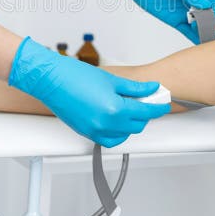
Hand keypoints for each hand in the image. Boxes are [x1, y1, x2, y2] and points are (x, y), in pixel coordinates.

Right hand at [8, 37, 170, 147]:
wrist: (51, 80)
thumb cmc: (75, 76)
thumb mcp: (112, 79)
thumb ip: (135, 88)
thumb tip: (151, 89)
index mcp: (115, 109)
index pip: (145, 112)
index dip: (158, 107)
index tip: (163, 103)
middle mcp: (106, 124)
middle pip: (137, 125)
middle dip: (145, 114)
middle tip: (147, 101)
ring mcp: (95, 131)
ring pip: (124, 134)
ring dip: (131, 124)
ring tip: (130, 108)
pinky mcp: (86, 132)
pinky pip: (109, 139)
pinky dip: (117, 132)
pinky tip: (116, 119)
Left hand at [106, 0, 214, 42]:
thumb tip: (207, 6)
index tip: (206, 15)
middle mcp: (195, 2)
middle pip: (214, 18)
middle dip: (212, 24)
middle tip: (198, 24)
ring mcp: (185, 12)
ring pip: (202, 27)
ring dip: (204, 32)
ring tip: (195, 31)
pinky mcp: (175, 21)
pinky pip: (188, 32)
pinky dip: (195, 38)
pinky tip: (197, 43)